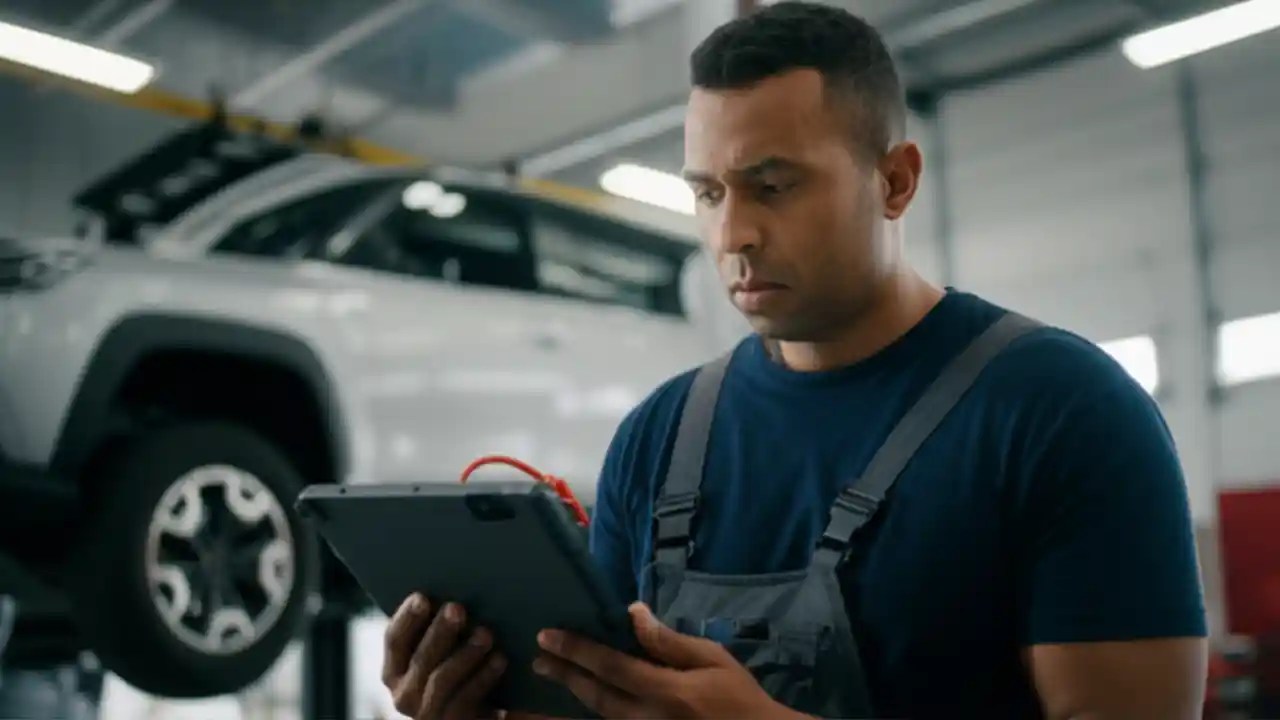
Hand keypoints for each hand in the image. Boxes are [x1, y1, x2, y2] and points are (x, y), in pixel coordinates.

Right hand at [382, 593, 508, 719]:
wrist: (479, 712)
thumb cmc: (459, 667)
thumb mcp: (441, 650)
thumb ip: (437, 627)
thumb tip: (450, 581)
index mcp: (394, 670)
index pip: (393, 640)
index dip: (407, 617)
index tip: (423, 596)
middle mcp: (403, 696)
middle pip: (420, 658)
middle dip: (439, 631)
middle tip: (458, 608)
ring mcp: (427, 714)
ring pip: (442, 679)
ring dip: (465, 653)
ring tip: (486, 633)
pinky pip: (467, 699)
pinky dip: (484, 676)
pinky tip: (500, 659)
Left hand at [532, 602, 807, 719]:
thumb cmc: (739, 697)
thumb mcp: (712, 659)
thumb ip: (668, 641)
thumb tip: (633, 613)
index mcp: (665, 692)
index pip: (609, 666)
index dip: (576, 649)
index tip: (548, 635)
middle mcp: (647, 719)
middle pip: (594, 695)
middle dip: (564, 673)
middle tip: (538, 656)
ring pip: (600, 713)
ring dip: (574, 691)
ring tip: (552, 672)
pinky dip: (595, 708)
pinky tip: (584, 694)